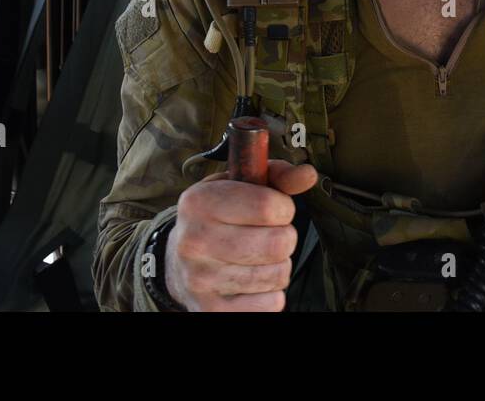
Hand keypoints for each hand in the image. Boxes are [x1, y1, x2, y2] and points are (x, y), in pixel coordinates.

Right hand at [164, 159, 317, 310]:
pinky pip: (271, 304)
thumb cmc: (217, 217)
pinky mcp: (212, 310)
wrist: (176, 261)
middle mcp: (195, 241)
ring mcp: (201, 279)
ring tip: (258, 258)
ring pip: (278, 274)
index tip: (274, 209)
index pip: (269, 206)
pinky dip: (270, 294)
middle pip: (278, 243)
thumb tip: (308, 174)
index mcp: (199, 202)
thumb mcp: (238, 186)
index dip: (283, 208)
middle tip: (269, 235)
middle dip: (284, 238)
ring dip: (278, 266)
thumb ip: (276, 176)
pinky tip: (251, 281)